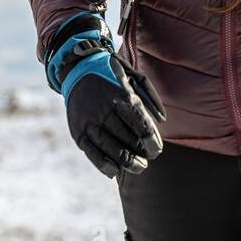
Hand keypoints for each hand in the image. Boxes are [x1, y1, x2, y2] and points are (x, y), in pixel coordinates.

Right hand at [65, 52, 164, 178]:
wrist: (79, 70)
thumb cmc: (113, 77)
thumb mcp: (134, 76)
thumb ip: (150, 96)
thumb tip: (162, 120)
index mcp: (121, 95)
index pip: (139, 122)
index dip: (150, 139)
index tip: (157, 149)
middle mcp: (104, 109)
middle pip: (126, 137)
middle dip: (141, 152)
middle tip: (150, 158)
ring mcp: (89, 121)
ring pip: (109, 147)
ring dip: (126, 161)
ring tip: (139, 167)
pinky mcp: (78, 130)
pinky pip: (91, 152)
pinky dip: (103, 164)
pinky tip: (114, 171)